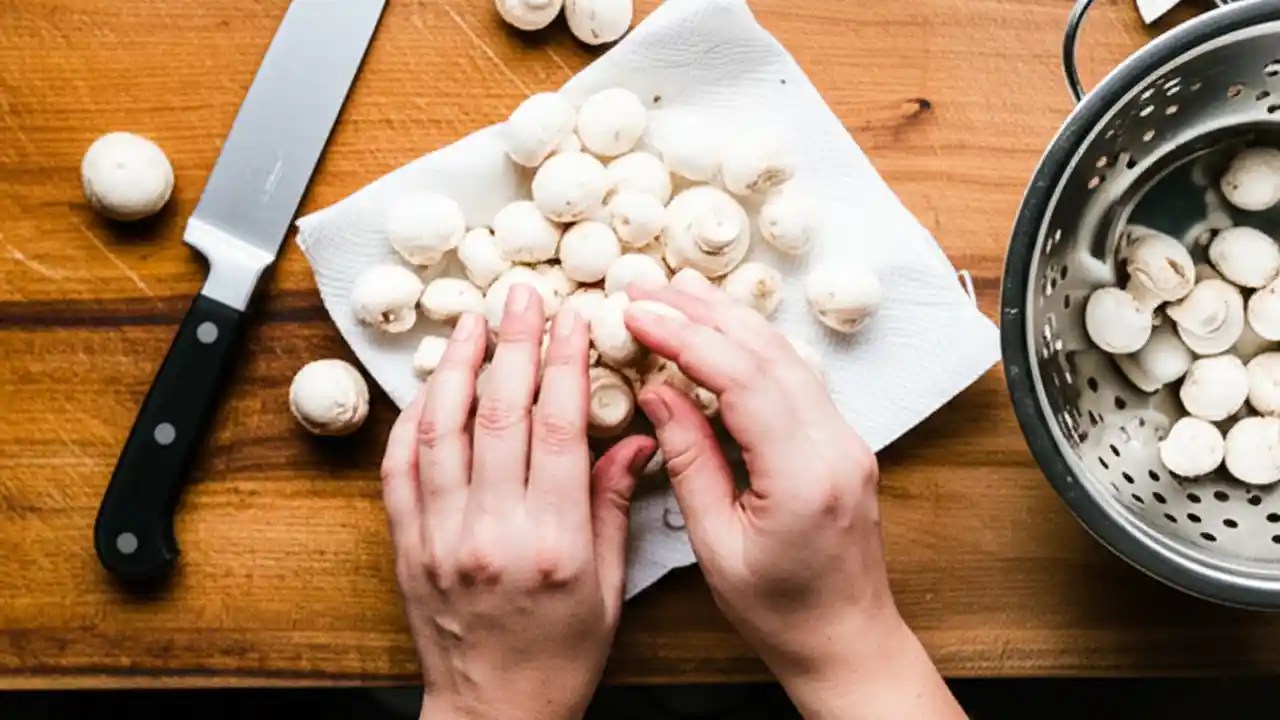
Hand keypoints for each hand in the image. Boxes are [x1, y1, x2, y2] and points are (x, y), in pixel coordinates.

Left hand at [380, 285, 656, 719]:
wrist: (493, 713)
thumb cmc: (561, 657)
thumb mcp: (611, 589)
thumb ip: (615, 507)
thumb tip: (633, 437)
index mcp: (554, 542)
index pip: (556, 427)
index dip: (564, 361)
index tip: (572, 317)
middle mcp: (493, 532)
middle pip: (499, 412)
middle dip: (512, 342)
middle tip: (521, 294)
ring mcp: (441, 536)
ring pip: (442, 428)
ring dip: (456, 365)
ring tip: (470, 320)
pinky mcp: (408, 545)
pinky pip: (401, 467)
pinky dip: (413, 418)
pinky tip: (431, 385)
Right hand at [625, 273, 962, 719]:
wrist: (846, 639)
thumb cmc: (779, 611)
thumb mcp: (716, 545)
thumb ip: (689, 461)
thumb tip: (658, 392)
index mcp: (803, 477)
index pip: (743, 380)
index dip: (686, 338)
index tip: (639, 313)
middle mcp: (835, 446)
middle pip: (768, 354)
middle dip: (704, 313)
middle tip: (649, 286)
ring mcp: (846, 439)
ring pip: (786, 357)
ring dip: (730, 320)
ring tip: (679, 292)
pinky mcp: (841, 440)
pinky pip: (796, 376)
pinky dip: (753, 346)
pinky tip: (722, 330)